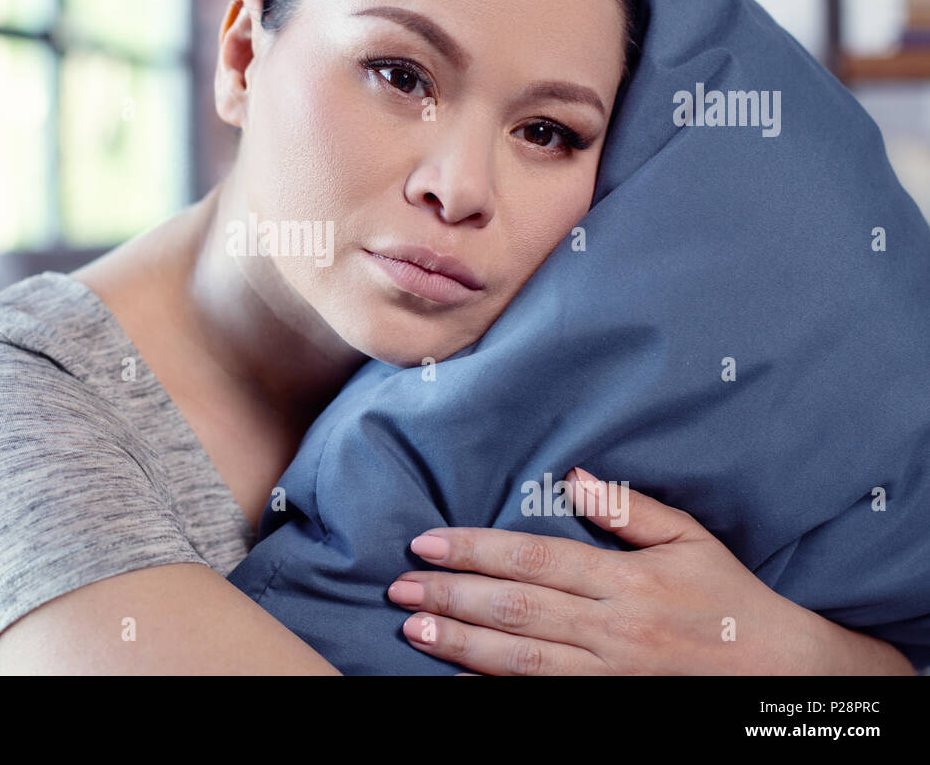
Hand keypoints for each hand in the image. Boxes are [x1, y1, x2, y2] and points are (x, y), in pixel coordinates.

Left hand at [385, 467, 914, 674]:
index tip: (426, 543)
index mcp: (625, 581)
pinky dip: (494, 685)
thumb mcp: (691, 540)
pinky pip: (541, 696)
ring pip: (519, 659)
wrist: (781, 676)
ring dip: (459, 643)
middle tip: (399, 586)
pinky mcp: (607, 705)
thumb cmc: (730, 600)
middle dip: (450, 596)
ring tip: (412, 628)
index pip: (532, 560)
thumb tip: (572, 475)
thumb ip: (629, 509)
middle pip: (514, 609)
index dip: (473, 550)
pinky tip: (458, 673)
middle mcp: (610, 629)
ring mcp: (607, 675)